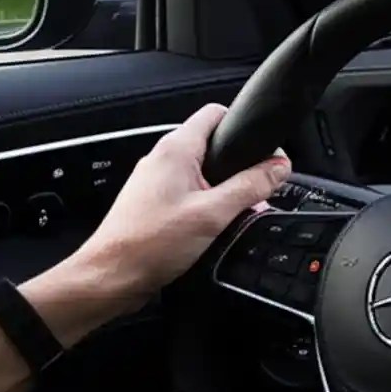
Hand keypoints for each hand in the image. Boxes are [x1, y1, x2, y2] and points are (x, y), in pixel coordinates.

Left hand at [21, 104, 291, 344]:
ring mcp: (156, 181)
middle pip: (213, 146)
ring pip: (202, 173)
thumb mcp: (213, 214)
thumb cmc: (149, 245)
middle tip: (258, 191)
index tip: (265, 149)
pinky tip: (215, 228)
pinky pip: (190, 193)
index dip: (244, 126)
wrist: (111, 277)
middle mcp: (163, 160)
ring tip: (238, 214)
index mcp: (176, 150)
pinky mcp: (154, 203)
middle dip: (240, 166)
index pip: (215, 114)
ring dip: (225, 190)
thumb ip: (250, 187)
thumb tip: (279, 167)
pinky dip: (207, 205)